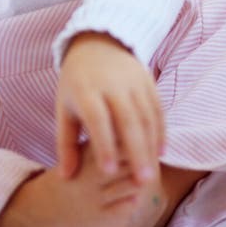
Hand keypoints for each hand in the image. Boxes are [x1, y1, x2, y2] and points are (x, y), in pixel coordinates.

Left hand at [56, 31, 163, 183]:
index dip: (103, 144)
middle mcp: (112, 84)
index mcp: (86, 90)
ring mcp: (132, 81)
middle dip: (136, 152)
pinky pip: (157, 108)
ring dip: (151, 146)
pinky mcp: (147, 80)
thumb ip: (65, 143)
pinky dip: (161, 130)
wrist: (97, 44)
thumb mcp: (64, 108)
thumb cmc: (77, 84)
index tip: (108, 172)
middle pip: (127, 120)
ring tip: (151, 175)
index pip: (97, 119)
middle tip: (142, 182)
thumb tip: (65, 178)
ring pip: (146, 116)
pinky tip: (160, 152)